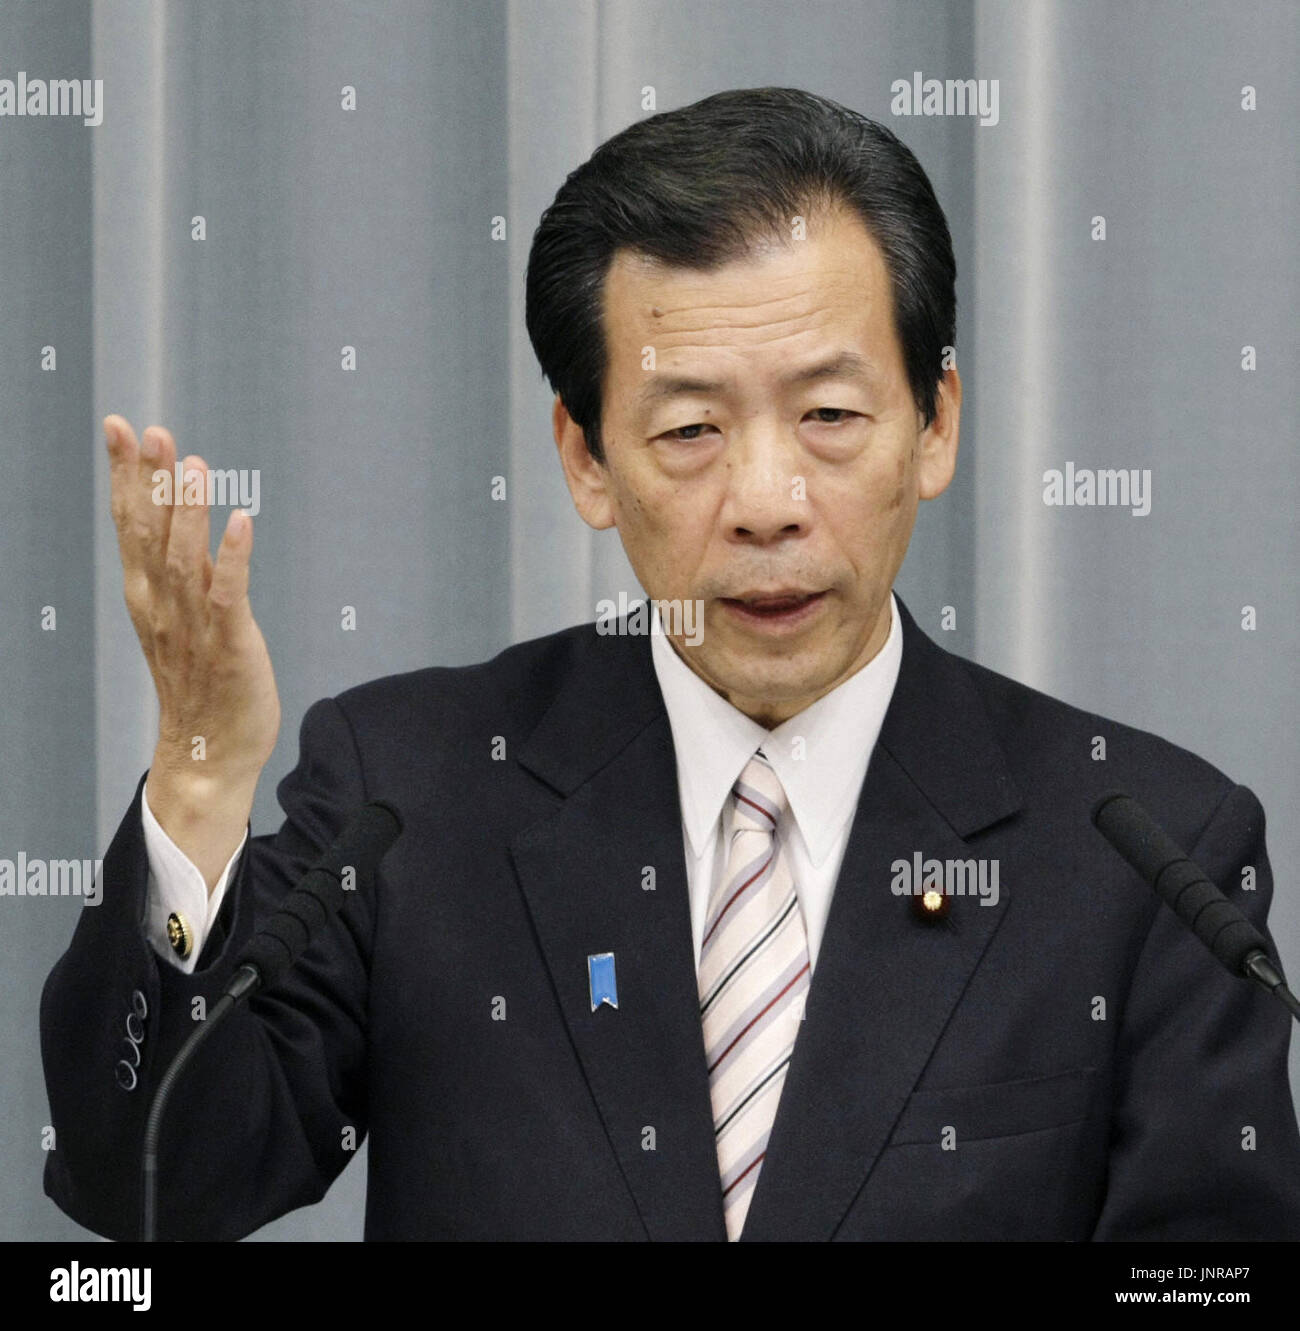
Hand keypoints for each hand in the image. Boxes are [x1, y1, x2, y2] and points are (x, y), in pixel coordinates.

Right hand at [105, 415, 279, 888]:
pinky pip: (229, 595)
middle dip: (148, 480)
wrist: (206, 757)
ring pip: (184, 558)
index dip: (126, 475)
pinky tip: (239, 521)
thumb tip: (179, 521)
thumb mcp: (179, 619)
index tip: (119, 428)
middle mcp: (163, 607)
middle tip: (148, 430)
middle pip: (149, 533)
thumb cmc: (199, 685)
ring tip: (190, 463)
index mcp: (147, 597)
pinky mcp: (230, 645)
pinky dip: (231, 558)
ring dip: (187, 510)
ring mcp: (194, 627)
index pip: (130, 525)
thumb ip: (180, 571)